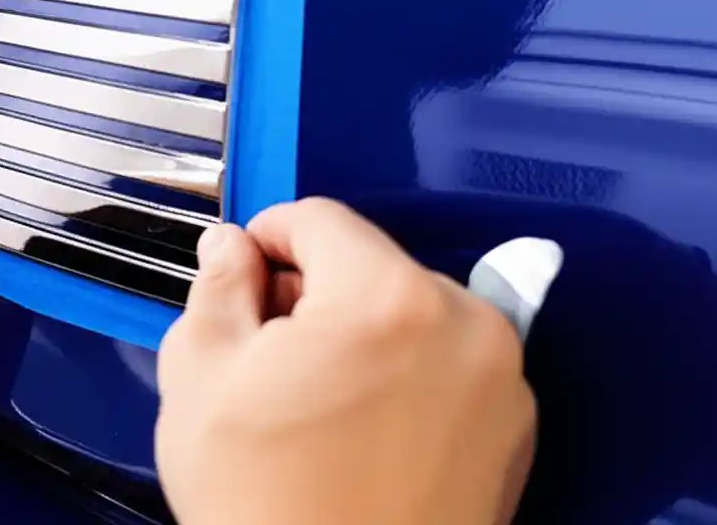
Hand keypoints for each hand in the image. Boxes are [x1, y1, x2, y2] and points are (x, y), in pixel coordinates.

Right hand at [156, 198, 535, 524]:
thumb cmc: (266, 507)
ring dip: (361, 334)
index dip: (266, 240)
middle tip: (267, 354)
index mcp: (388, 298)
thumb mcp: (202, 376)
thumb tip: (230, 248)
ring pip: (411, 315)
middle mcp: (465, 327)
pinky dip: (405, 377)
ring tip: (314, 404)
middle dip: (314, 295)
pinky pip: (448, 367)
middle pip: (370, 266)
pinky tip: (359, 432)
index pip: (319, 219)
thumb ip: (218, 287)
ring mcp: (501, 384)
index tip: (243, 273)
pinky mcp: (514, 433)